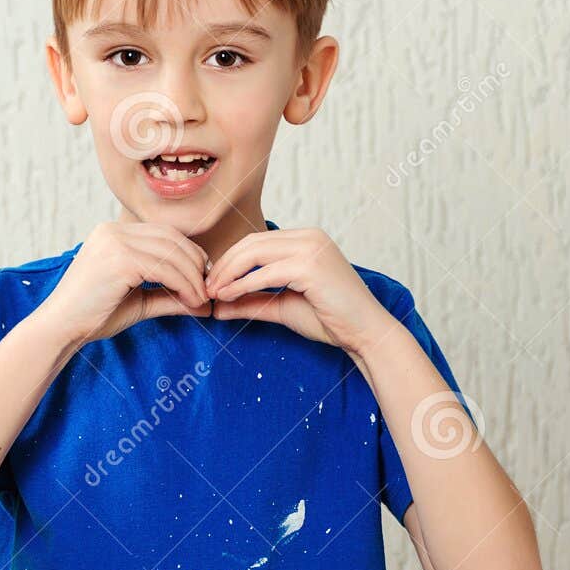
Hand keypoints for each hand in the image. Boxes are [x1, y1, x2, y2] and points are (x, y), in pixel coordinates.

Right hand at [35, 222, 211, 343]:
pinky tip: (190, 301)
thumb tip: (206, 303)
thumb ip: (170, 296)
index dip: (189, 255)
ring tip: (200, 301)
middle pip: (172, 238)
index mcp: (113, 233)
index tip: (202, 281)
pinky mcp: (120, 259)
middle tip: (207, 292)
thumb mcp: (138, 301)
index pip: (164, 234)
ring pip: (172, 253)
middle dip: (196, 265)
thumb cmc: (93, 316)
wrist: (61, 328)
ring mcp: (115, 242)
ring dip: (193, 278)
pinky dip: (184, 285)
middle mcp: (113, 231)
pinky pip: (165, 268)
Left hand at [204, 227, 399, 354]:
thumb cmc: (330, 319)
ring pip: (254, 253)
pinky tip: (227, 296)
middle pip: (251, 243)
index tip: (210, 282)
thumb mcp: (281, 306)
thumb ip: (250, 302)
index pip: (255, 241)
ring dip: (228, 273)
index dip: (229, 260)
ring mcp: (311, 248)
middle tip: (204, 287)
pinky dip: (241, 284)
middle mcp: (309, 236)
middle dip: (223, 265)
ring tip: (212, 293)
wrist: (365, 333)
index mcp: (305, 239)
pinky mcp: (310, 266)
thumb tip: (216, 307)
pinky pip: (265, 273)